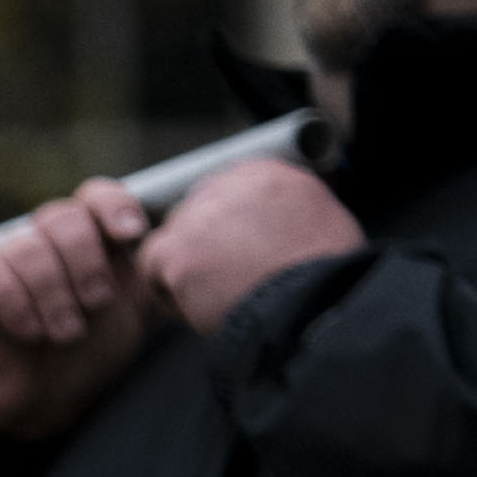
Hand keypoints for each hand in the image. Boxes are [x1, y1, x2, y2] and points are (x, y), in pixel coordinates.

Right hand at [0, 176, 159, 442]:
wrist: (37, 406)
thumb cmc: (86, 359)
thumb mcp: (130, 313)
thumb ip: (146, 272)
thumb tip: (174, 239)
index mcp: (84, 242)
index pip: (94, 196)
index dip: (112, 205)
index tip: (130, 235)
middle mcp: (42, 243)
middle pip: (62, 217)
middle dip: (86, 262)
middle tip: (97, 304)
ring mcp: (2, 262)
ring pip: (26, 247)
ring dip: (54, 293)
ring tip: (65, 334)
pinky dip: (17, 305)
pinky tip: (29, 332)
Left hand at [137, 155, 368, 343]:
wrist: (314, 300)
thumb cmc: (324, 272)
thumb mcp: (320, 216)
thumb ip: (283, 206)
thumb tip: (267, 215)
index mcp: (266, 172)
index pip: (221, 190)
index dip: (222, 227)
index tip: (235, 250)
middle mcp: (227, 185)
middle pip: (191, 214)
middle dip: (202, 247)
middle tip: (226, 276)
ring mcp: (196, 216)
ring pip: (171, 240)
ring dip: (187, 268)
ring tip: (219, 293)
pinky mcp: (175, 249)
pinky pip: (152, 266)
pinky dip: (168, 290)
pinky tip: (198, 304)